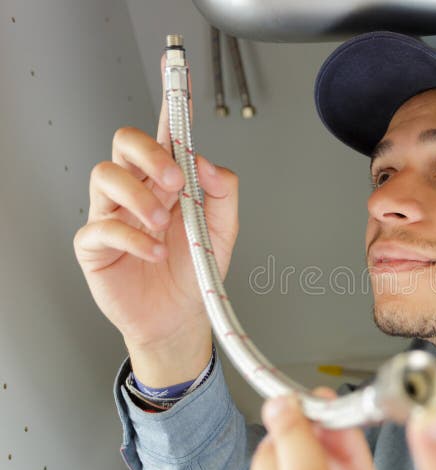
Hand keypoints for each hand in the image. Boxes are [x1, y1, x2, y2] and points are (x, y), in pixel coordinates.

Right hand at [73, 54, 239, 384]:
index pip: (166, 134)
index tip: (177, 71)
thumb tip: (208, 163)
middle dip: (150, 153)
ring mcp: (114, 214)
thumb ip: (223, 194)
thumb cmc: (194, 272)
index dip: (170, 102)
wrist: (179, 317)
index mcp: (169, 182)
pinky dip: (132, 237)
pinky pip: (101, 227)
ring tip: (163, 224)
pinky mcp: (96, 244)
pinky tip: (153, 251)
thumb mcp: (223, 232)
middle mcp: (139, 191)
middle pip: (126, 143)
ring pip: (105, 175)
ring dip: (139, 196)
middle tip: (176, 182)